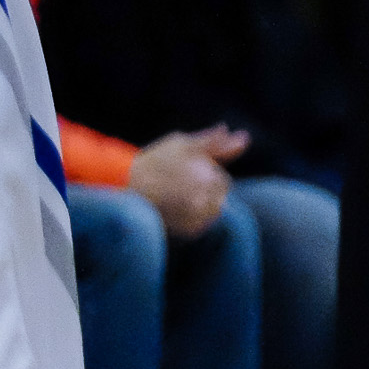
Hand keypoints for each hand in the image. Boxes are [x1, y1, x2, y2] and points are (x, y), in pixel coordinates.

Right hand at [126, 127, 247, 240]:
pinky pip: (200, 225)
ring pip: (212, 212)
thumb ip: (216, 143)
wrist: (123, 184)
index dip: (204, 175)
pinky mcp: (190, 231)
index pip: (222, 180)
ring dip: (200, 205)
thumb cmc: (154, 161)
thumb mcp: (183, 145)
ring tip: (174, 197)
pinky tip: (172, 209)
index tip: (183, 174)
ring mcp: (199, 218)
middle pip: (220, 197)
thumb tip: (244, 137)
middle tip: (177, 186)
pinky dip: (191, 218)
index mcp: (210, 178)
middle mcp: (207, 200)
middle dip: (204, 191)